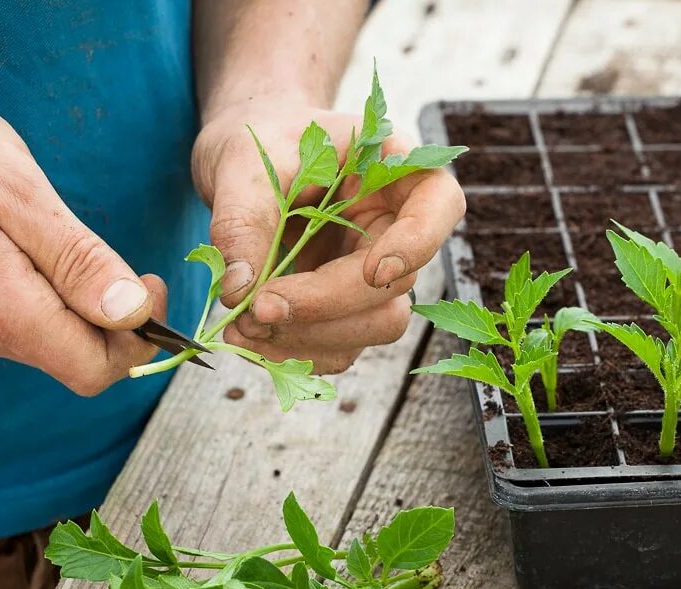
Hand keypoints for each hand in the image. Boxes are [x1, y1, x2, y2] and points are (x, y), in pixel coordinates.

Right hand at [0, 75, 163, 394]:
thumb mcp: (19, 196)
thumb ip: (78, 263)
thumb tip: (132, 313)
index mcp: (5, 313)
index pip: (96, 370)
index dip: (138, 338)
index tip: (149, 284)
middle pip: (77, 362)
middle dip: (118, 324)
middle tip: (129, 266)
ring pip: (50, 343)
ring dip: (83, 308)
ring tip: (79, 250)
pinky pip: (22, 323)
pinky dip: (51, 299)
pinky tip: (43, 251)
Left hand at [191, 97, 465, 372]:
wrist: (248, 164)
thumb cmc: (258, 145)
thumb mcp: (239, 164)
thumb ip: (240, 221)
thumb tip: (242, 291)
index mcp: (393, 168)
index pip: (440, 205)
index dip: (418, 244)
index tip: (374, 270)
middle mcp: (396, 226)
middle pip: (397, 285)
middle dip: (326, 306)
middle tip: (258, 308)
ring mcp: (376, 274)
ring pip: (375, 326)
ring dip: (311, 338)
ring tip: (244, 327)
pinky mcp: (347, 309)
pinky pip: (340, 347)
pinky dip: (294, 352)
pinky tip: (250, 338)